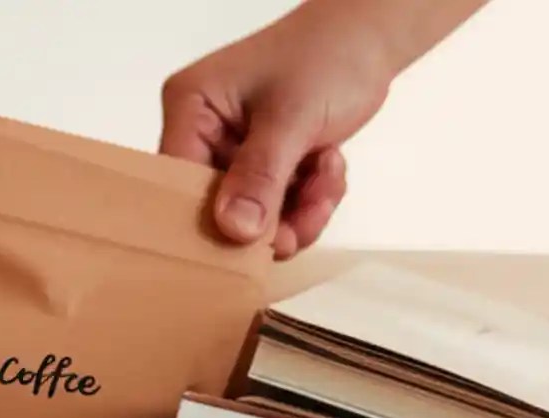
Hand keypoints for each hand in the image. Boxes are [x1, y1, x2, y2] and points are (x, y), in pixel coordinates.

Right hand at [159, 12, 392, 258]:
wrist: (368, 41)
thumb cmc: (326, 57)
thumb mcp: (291, 118)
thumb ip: (261, 176)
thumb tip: (234, 231)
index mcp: (191, 108)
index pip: (180, 181)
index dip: (213, 221)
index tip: (252, 246)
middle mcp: (206, 132)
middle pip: (222, 208)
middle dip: (273, 218)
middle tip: (311, 212)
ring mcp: (238, 151)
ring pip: (258, 216)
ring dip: (301, 210)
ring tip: (328, 176)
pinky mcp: (268, 164)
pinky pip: (283, 207)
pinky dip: (312, 199)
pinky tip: (329, 165)